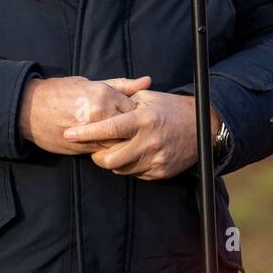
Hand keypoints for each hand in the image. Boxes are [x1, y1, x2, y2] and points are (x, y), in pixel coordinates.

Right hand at [19, 75, 151, 154]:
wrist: (30, 109)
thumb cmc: (60, 92)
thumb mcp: (90, 83)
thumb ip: (121, 85)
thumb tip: (147, 80)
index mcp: (104, 94)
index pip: (135, 108)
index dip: (137, 114)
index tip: (136, 116)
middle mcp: (101, 113)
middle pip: (130, 127)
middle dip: (133, 130)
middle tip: (133, 130)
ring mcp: (92, 132)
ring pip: (119, 142)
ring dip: (121, 142)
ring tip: (120, 139)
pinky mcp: (84, 147)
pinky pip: (105, 152)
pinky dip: (108, 150)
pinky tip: (105, 145)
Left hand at [62, 92, 221, 180]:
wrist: (203, 127)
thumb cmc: (170, 108)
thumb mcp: (148, 97)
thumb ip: (124, 99)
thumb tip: (99, 100)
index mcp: (143, 119)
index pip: (109, 128)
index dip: (86, 133)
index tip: (69, 134)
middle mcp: (149, 141)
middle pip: (110, 158)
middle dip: (97, 155)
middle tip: (94, 147)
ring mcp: (156, 159)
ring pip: (121, 169)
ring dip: (112, 162)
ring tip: (113, 150)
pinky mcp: (161, 172)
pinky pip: (136, 174)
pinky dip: (128, 167)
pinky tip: (131, 155)